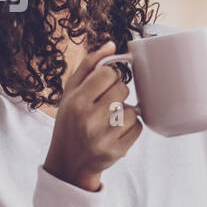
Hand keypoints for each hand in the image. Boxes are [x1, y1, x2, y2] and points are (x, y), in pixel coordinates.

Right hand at [42, 41, 142, 191]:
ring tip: (109, 120)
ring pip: (132, 110)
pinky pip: (138, 128)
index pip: (108, 73)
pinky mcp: (117, 151)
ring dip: (125, 113)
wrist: (68, 161)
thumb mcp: (70, 92)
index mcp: (76, 101)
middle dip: (118, 94)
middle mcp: (89, 119)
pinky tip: (116, 131)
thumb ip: (88, 66)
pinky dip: (131, 128)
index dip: (109, 77)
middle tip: (106, 104)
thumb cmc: (70, 121)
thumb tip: (110, 45)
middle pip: (123, 89)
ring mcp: (104, 137)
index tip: (103, 86)